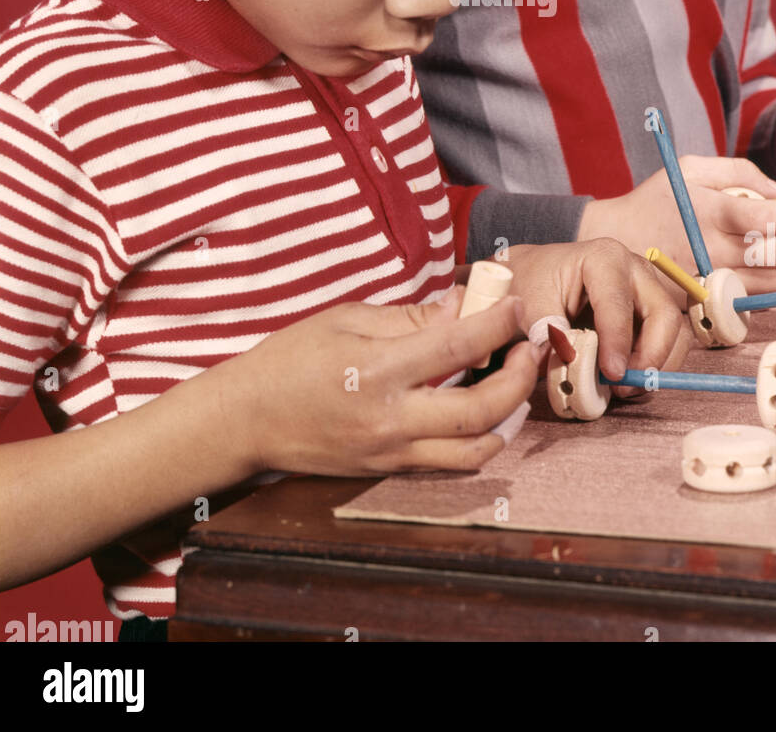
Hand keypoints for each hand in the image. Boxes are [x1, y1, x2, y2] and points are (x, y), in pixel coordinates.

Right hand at [227, 288, 538, 476]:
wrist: (246, 419)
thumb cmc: (291, 358)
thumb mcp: (347, 319)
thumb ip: (409, 317)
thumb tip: (462, 306)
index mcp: (377, 370)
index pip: (458, 345)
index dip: (498, 322)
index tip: (516, 304)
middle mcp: (389, 418)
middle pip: (480, 408)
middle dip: (519, 376)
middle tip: (530, 347)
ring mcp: (390, 451)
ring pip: (475, 449)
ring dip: (508, 415)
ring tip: (515, 382)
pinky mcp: (387, 470)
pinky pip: (449, 464)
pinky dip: (479, 440)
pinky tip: (485, 412)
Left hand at [504, 238, 690, 396]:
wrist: (536, 276)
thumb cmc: (533, 283)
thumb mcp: (529, 303)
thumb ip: (549, 331)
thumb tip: (571, 359)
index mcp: (605, 258)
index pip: (620, 303)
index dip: (618, 341)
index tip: (611, 374)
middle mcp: (635, 271)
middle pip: (665, 315)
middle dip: (651, 357)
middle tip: (624, 386)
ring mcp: (648, 291)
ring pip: (674, 334)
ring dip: (655, 366)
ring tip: (622, 389)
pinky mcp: (650, 312)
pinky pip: (666, 344)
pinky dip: (651, 367)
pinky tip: (625, 381)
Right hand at [578, 155, 775, 285]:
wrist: (616, 237)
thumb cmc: (658, 199)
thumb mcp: (692, 168)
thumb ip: (739, 171)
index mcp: (709, 211)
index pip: (769, 217)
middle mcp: (712, 249)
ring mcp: (710, 278)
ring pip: (773, 282)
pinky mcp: (706, 299)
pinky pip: (753, 297)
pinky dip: (769, 281)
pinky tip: (764, 263)